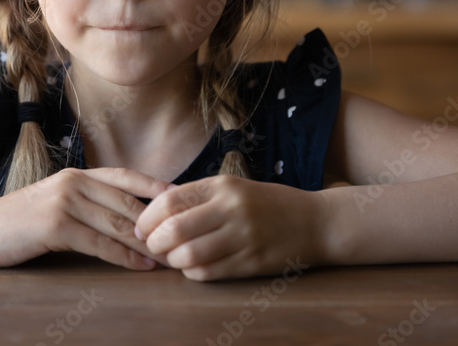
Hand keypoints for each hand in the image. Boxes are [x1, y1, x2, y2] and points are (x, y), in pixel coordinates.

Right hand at [0, 167, 172, 269]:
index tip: (184, 200)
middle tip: (184, 238)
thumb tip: (121, 214)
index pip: (126, 176)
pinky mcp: (56, 226)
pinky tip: (141, 265)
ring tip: (171, 257)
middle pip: (128, 203)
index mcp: (76, 175)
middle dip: (159, 223)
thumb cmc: (18, 221)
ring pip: (119, 223)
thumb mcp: (54, 201)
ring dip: (149, 243)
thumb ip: (84, 201)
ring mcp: (65, 202)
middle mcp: (74, 182)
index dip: (156, 187)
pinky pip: (100, 243)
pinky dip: (124, 256)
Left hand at [134, 175, 326, 280]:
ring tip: (174, 258)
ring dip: (173, 261)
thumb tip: (155, 210)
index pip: (169, 200)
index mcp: (222, 185)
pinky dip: (192, 272)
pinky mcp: (252, 262)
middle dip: (155, 242)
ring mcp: (243, 237)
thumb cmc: (267, 204)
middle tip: (153, 246)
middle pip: (174, 229)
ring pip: (188, 255)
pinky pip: (208, 273)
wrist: (315, 222)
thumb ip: (198, 196)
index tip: (142, 227)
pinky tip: (194, 266)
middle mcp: (231, 208)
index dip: (148, 217)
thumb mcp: (233, 188)